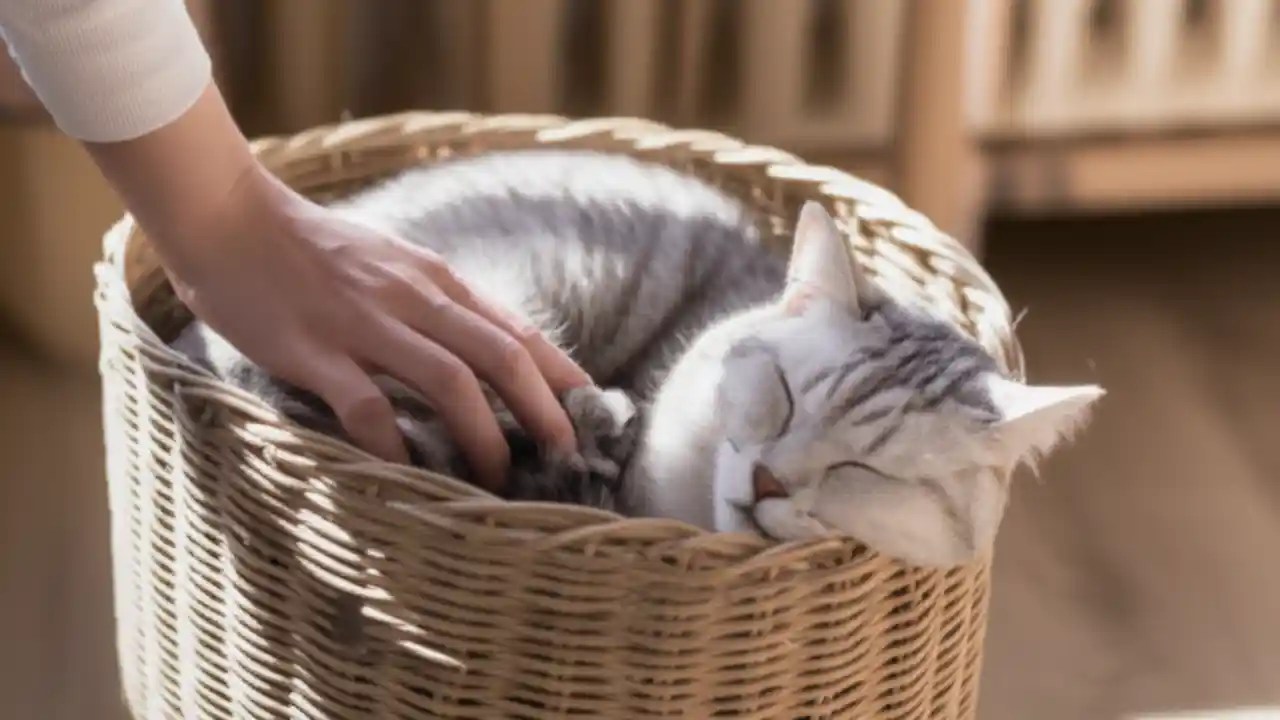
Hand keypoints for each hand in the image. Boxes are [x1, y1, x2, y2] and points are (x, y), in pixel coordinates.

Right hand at [160, 163, 589, 488]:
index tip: (594, 414)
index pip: (518, 330)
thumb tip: (492, 351)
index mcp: (435, 279)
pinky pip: (368, 409)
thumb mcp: (392, 263)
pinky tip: (412, 478)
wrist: (229, 217)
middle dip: (543, 411)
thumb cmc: (312, 248)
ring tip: (500, 480)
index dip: (562, 376)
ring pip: (450, 383)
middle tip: (565, 459)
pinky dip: (396, 448)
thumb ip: (438, 303)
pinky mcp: (315, 352)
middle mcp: (413, 298)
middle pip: (501, 356)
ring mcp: (364, 324)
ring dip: (484, 437)